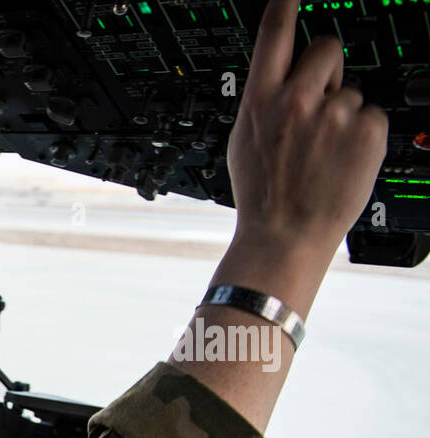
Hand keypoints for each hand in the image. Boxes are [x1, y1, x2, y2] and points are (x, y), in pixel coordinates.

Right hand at [226, 0, 388, 257]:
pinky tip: (342, 160)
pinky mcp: (367, 129)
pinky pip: (372, 115)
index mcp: (261, 101)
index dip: (286, 3)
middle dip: (328, 67)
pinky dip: (362, 135)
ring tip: (324, 152)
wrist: (284, 236)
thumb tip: (281, 79)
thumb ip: (265, 102)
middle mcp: (298, 100)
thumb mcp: (244, 141)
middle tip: (320, 103)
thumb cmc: (262, 196)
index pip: (274, 33)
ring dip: (343, 113)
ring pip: (351, 91)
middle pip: (326, 47)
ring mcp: (335, 114)